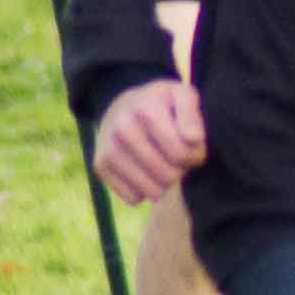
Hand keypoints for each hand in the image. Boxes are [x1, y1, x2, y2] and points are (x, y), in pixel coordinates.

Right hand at [93, 76, 205, 204]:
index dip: (195, 155)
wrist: (122, 106)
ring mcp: (108, 149)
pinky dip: (144, 191)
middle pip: (168, 176)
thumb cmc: (161, 105)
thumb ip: (192, 115)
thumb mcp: (181, 96)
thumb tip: (193, 139)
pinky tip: (145, 172)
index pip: (181, 154)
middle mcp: (122, 129)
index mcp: (146, 111)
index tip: (192, 147)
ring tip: (164, 164)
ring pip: (152, 192)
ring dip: (164, 184)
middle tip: (178, 157)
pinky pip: (133, 198)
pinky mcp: (99, 166)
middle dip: (181, 171)